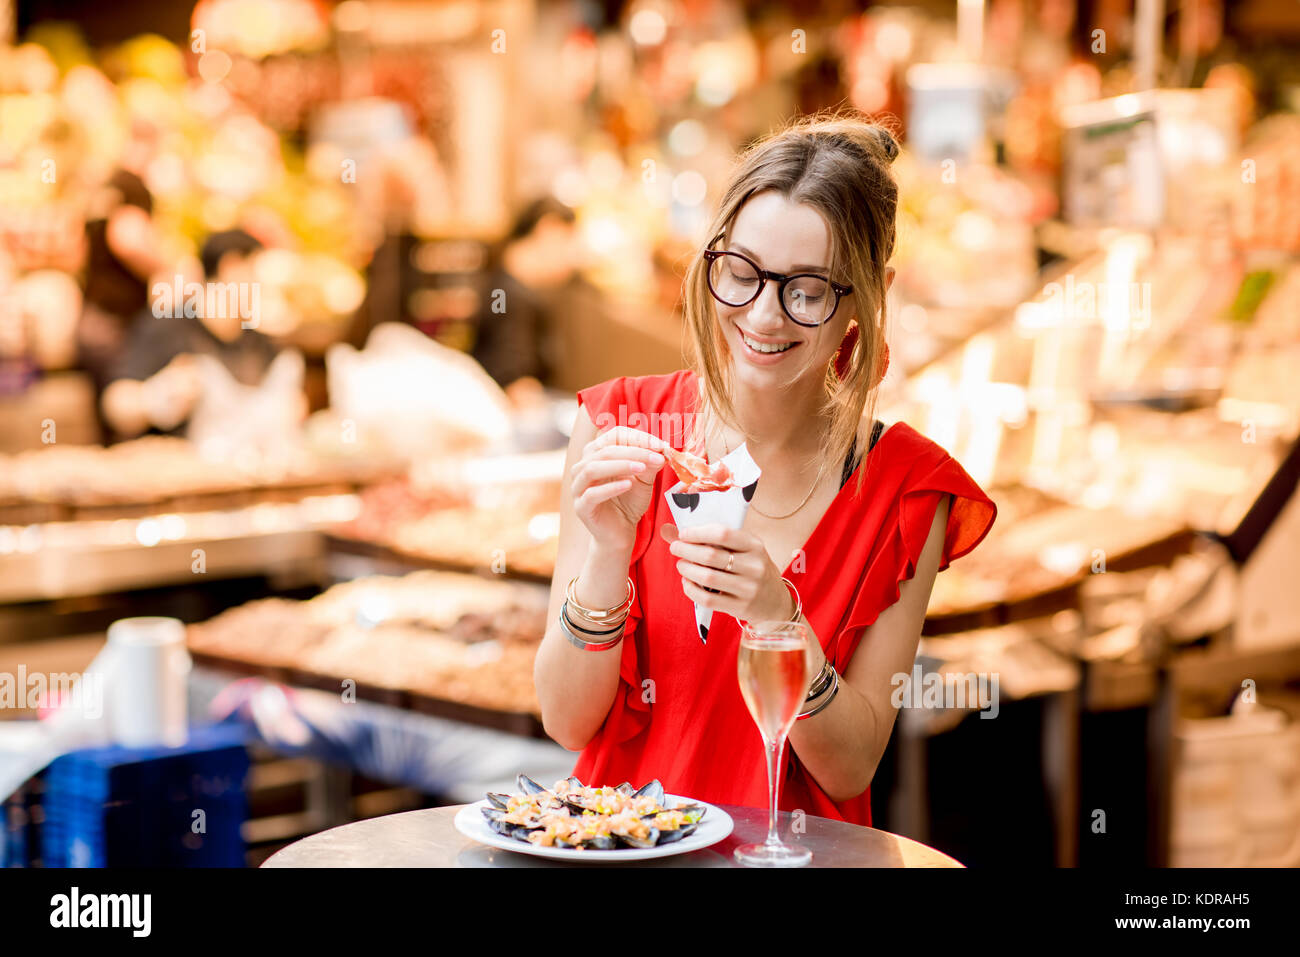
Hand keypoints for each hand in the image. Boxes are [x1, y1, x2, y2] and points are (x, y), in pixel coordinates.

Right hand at [570, 426, 667, 552]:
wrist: (620, 532)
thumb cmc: (629, 502)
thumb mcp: (644, 479)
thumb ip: (650, 463)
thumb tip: (661, 448)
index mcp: (597, 455)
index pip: (613, 436)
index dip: (636, 437)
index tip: (660, 445)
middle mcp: (583, 467)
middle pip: (604, 450)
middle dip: (633, 452)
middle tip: (656, 456)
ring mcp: (578, 487)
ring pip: (592, 468)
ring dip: (620, 465)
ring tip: (642, 468)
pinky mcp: (581, 507)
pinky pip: (591, 494)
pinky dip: (610, 488)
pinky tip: (628, 485)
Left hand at [660, 523, 794, 622]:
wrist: (775, 602)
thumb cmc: (751, 569)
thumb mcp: (741, 549)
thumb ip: (709, 538)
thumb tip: (667, 530)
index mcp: (755, 545)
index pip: (722, 533)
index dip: (698, 532)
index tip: (683, 534)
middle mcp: (755, 566)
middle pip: (711, 555)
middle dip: (686, 550)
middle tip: (675, 548)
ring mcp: (748, 588)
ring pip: (707, 577)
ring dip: (687, 569)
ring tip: (681, 565)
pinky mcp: (740, 607)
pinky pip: (708, 599)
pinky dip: (691, 589)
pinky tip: (687, 582)